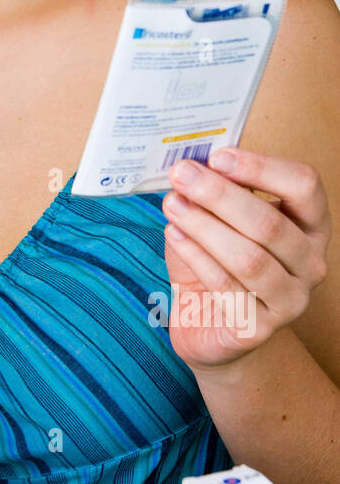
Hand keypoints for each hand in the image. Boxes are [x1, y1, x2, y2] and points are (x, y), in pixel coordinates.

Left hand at [161, 146, 331, 370]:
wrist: (208, 324)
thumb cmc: (216, 261)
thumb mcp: (218, 219)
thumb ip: (215, 192)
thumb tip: (193, 163)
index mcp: (310, 224)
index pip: (303, 186)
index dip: (261, 168)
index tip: (217, 156)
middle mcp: (310, 262)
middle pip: (271, 223)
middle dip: (220, 195)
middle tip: (182, 174)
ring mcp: (291, 298)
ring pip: (250, 258)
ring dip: (205, 226)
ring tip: (172, 204)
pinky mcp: (261, 327)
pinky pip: (226, 287)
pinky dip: (197, 257)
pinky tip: (175, 234)